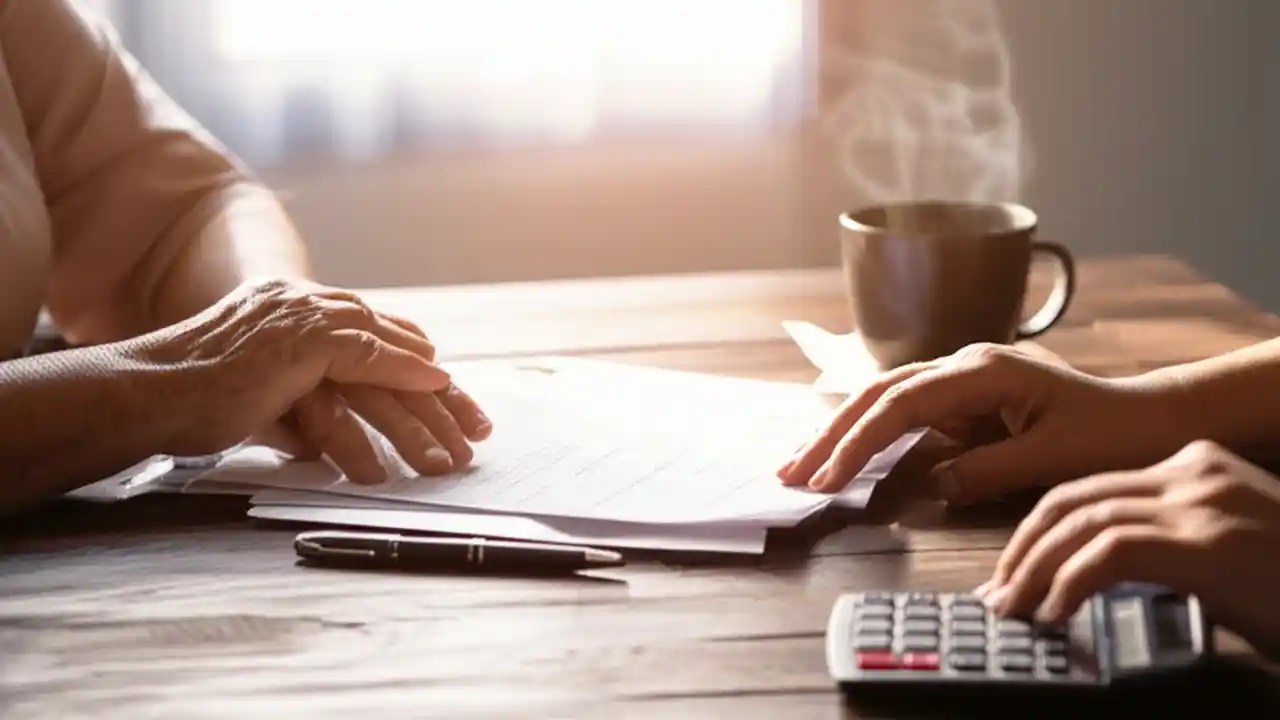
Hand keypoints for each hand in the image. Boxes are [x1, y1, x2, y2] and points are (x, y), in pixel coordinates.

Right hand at [122, 277, 490, 483]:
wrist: (146, 394)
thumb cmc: (189, 406)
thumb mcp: (260, 403)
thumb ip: (298, 413)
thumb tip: (323, 446)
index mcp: (291, 312)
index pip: (370, 337)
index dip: (413, 370)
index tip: (451, 402)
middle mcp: (301, 304)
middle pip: (390, 341)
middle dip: (439, 391)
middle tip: (479, 423)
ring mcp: (300, 316)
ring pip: (386, 354)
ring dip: (429, 401)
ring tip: (461, 440)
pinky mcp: (299, 339)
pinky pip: (367, 354)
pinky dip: (405, 370)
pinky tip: (437, 386)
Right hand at [776, 343, 1190, 502]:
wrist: (1147, 417)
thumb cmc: (1111, 433)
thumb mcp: (1054, 457)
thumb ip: (988, 469)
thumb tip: (931, 484)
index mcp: (982, 371)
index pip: (900, 406)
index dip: (857, 444)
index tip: (826, 482)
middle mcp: (962, 365)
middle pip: (876, 395)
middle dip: (828, 434)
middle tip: (788, 474)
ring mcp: (959, 381)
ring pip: (882, 401)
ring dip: (838, 434)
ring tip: (798, 467)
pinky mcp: (961, 402)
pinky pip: (903, 417)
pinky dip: (868, 438)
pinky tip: (840, 455)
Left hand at [977, 440, 1279, 655]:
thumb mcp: (1219, 549)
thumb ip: (1161, 543)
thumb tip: (1082, 575)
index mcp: (1193, 466)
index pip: (1089, 490)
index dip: (1038, 532)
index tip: (1012, 572)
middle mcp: (1192, 472)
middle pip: (1073, 500)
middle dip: (1023, 549)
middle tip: (998, 595)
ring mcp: (1201, 503)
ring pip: (1083, 523)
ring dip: (1036, 570)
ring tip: (1016, 610)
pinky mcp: (1207, 542)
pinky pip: (1112, 553)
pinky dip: (1072, 582)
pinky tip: (1057, 612)